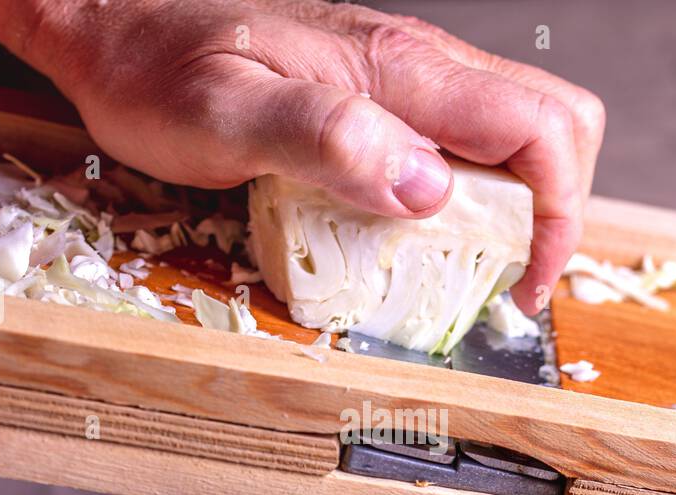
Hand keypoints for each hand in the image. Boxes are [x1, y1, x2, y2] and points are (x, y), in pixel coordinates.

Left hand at [0, 0, 604, 312]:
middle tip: (506, 278)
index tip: (525, 283)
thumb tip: (429, 187)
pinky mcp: (377, 99)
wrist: (115, 29)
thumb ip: (330, 140)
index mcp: (402, 67)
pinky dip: (468, 197)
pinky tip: (418, 230)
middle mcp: (417, 65)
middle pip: (552, 124)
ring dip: (514, 207)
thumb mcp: (230, 115)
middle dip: (554, 210)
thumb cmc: (158, 72)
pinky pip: (460, 142)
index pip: (541, 127)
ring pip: (512, 134)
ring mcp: (401, 80)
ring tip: (468, 266)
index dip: (560, 213)